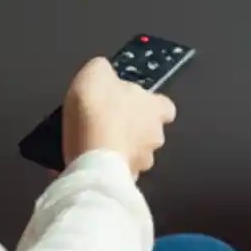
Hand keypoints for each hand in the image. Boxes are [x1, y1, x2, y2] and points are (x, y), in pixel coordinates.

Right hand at [61, 57, 177, 175]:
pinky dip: (105, 168)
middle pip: (148, 131)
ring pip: (134, 154)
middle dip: (130, 129)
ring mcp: (141, 162)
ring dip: (118, 150)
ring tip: (93, 144)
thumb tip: (102, 70)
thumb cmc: (98, 114)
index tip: (131, 100)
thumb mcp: (95, 72)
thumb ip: (104, 69)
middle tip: (106, 122)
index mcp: (154, 108)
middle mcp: (154, 137)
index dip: (148, 103)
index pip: (164, 105)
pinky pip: (116, 172)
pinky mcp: (124, 180)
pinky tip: (86, 161)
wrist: (90, 158)